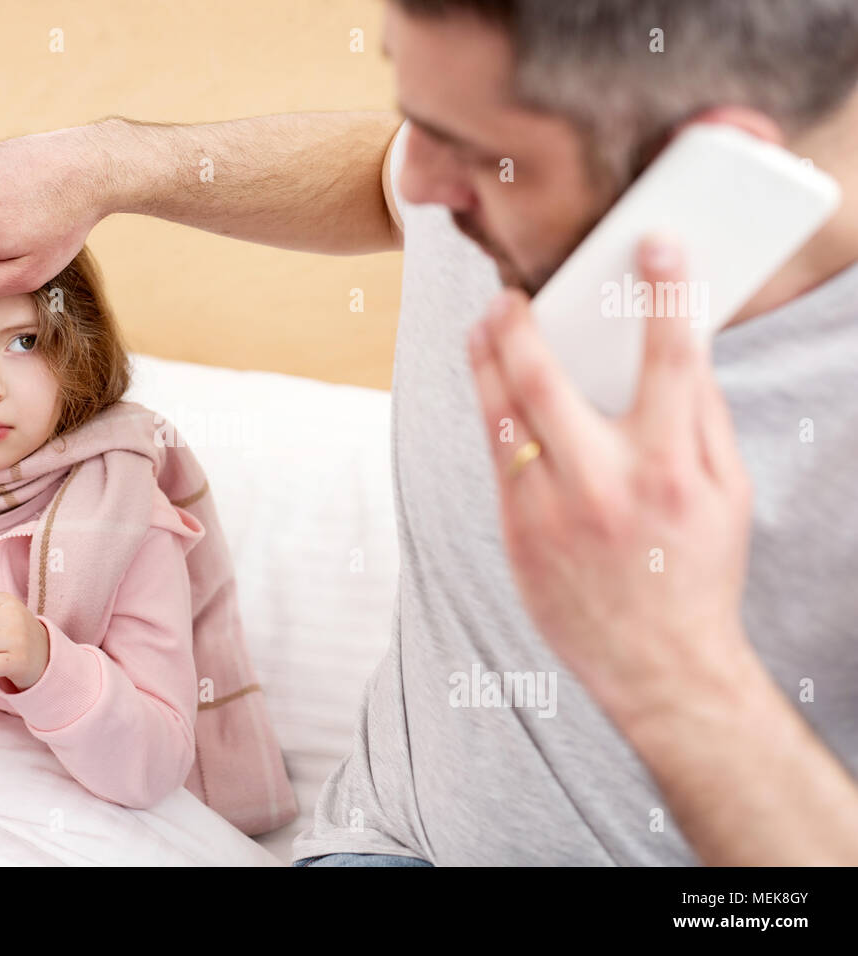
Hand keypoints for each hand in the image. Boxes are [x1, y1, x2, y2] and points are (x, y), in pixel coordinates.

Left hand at [466, 235, 754, 728]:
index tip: (654, 245)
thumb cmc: (698, 571)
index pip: (669, 360)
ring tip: (484, 327)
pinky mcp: (516, 534)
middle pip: (545, 380)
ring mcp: (549, 511)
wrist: (659, 666)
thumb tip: (680, 349)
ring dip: (485, 361)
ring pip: (500, 415)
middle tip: (510, 293)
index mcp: (670, 469)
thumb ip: (702, 418)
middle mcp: (603, 485)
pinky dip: (491, 412)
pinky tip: (491, 386)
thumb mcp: (729, 493)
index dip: (664, 292)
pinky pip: (495, 457)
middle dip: (520, 324)